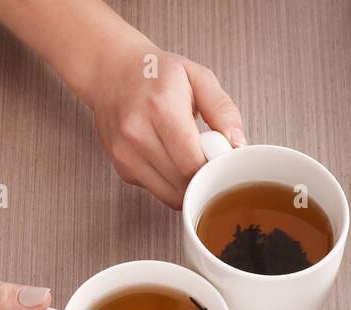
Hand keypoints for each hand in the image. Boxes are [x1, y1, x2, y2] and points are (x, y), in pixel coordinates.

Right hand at [80, 42, 244, 208]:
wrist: (111, 72)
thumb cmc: (156, 74)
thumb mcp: (199, 78)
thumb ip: (223, 111)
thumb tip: (238, 145)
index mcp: (161, 109)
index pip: (192, 165)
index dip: (213, 170)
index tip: (221, 161)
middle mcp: (137, 133)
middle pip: (183, 183)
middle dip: (203, 178)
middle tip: (207, 158)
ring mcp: (125, 153)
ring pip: (169, 195)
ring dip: (187, 186)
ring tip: (188, 158)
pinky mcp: (121, 167)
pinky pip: (156, 191)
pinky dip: (169, 183)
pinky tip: (169, 159)